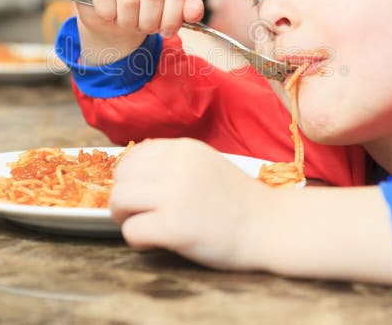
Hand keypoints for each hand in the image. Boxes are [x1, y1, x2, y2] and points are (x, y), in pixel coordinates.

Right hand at [75, 0, 204, 64]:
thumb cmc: (141, 10)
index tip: (166, 30)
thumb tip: (194, 10)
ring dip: (128, 21)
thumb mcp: (167, 12)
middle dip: (150, 21)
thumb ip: (186, 11)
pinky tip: (109, 13)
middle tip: (144, 27)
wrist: (109, 15)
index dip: (173, 17)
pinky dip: (108, 14)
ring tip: (127, 21)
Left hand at [110, 139, 273, 269]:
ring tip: (143, 227)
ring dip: (124, 217)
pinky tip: (154, 242)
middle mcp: (176, 166)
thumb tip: (134, 170)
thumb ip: (175, 163)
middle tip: (136, 214)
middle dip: (122, 198)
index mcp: (184, 149)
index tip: (140, 193)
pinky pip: (131, 230)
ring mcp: (175, 195)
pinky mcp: (174, 227)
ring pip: (119, 200)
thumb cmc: (240, 201)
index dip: (130, 177)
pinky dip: (136, 239)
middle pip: (121, 177)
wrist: (271, 226)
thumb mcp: (207, 165)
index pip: (134, 156)